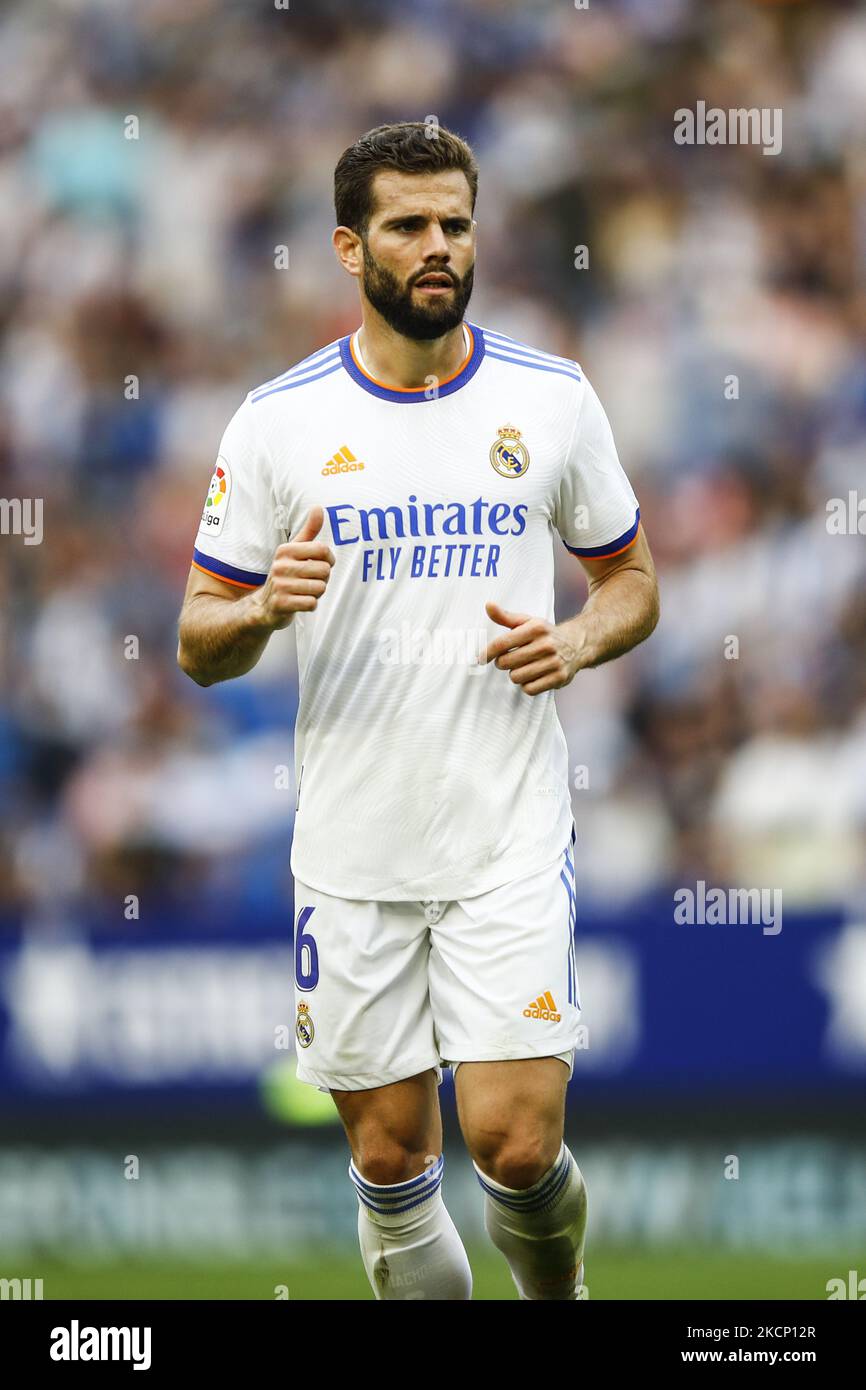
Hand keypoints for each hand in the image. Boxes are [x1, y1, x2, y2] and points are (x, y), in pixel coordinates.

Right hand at [251, 506, 334, 628]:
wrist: (265, 606)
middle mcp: (280, 566)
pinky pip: (311, 603)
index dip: (329, 559)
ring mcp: (280, 585)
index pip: (322, 549)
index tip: (322, 564)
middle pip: (324, 570)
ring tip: (304, 591)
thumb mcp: (295, 551)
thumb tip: (318, 507)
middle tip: (310, 581)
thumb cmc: (287, 575)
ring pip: (320, 588)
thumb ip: (309, 530)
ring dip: (317, 593)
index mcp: (285, 550)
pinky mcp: (281, 604)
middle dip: (323, 579)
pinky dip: (310, 605)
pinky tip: (300, 602)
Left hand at [480, 601, 585, 695]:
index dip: (487, 652)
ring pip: (516, 677)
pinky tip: (533, 676)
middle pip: (506, 663)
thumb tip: (488, 606)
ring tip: (524, 667)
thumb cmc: (545, 634)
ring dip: (516, 674)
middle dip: (503, 663)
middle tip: (511, 659)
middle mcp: (546, 645)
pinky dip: (527, 685)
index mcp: (536, 628)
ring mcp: (554, 662)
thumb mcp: (527, 622)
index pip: (502, 643)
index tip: (480, 658)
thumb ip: (505, 616)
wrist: (577, 645)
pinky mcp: (559, 678)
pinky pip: (529, 689)